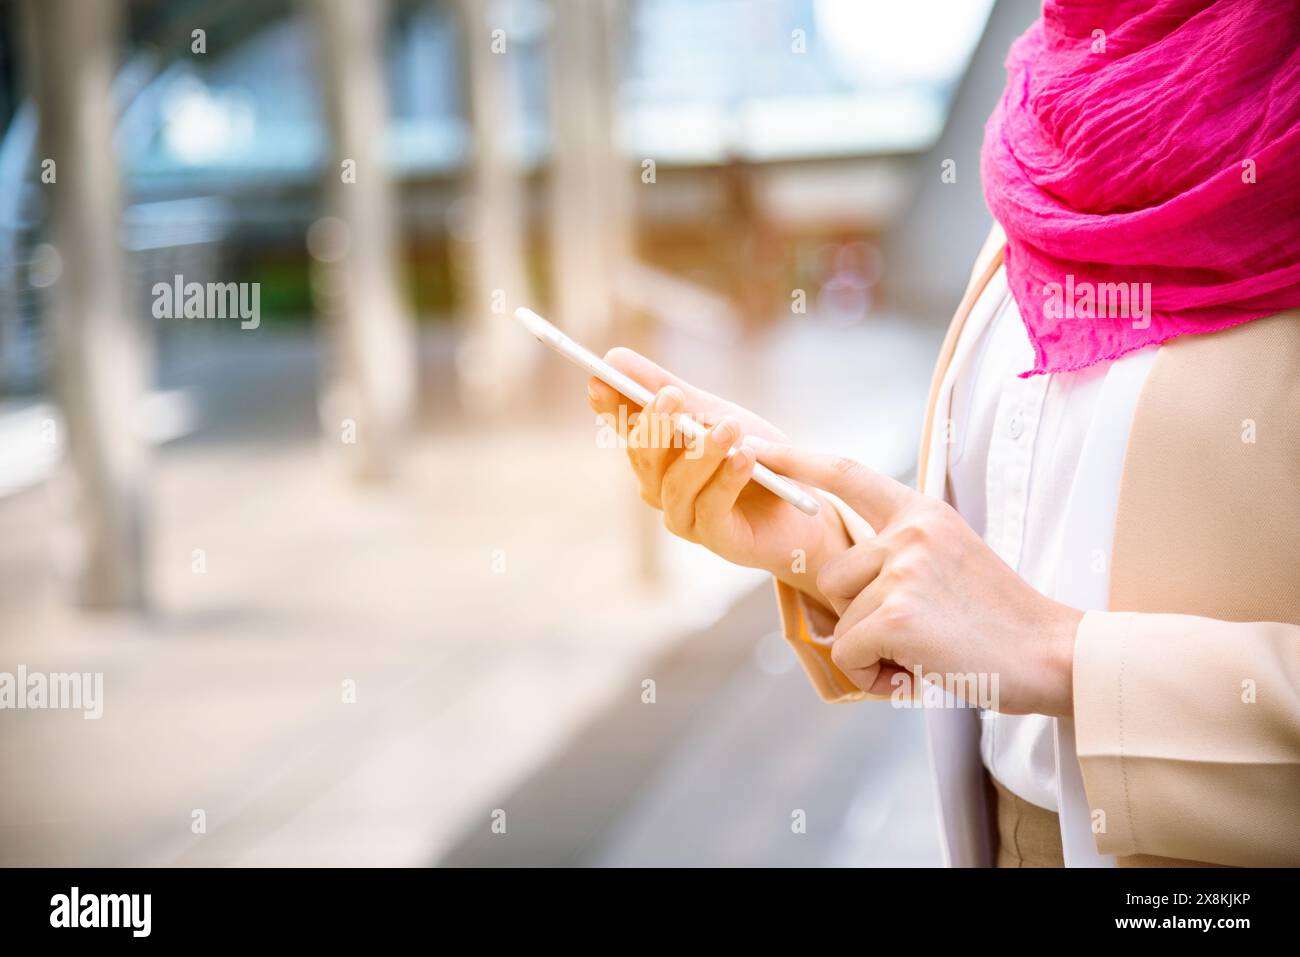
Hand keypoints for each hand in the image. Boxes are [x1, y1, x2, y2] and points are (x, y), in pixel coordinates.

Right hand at [586, 348, 849, 602]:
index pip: (623, 427)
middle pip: (643, 456)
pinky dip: (726, 481)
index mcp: (656, 454)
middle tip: (674, 395)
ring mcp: (684, 515)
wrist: (802, 508)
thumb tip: (615, 358)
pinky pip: (711, 508)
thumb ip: (669, 389)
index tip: (600, 379)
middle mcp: (660, 486)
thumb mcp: (714, 414)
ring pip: (675, 484)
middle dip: (656, 425)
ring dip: (702, 453)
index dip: (609, 405)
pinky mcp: (716, 538)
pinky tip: (746, 458)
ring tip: (730, 427)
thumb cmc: (752, 458)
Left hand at [749, 439, 1082, 716]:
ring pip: (842, 621)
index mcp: (922, 513)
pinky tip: (917, 674)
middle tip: (915, 636)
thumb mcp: (950, 560)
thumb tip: (841, 581)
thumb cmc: (999, 621)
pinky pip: (849, 654)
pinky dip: (873, 677)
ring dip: (871, 651)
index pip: (847, 473)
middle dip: (857, 617)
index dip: (797, 461)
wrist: (1052, 656)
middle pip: (833, 576)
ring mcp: (901, 571)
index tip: (758, 449)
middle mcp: (909, 532)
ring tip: (924, 655)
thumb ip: (900, 555)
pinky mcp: (894, 615)